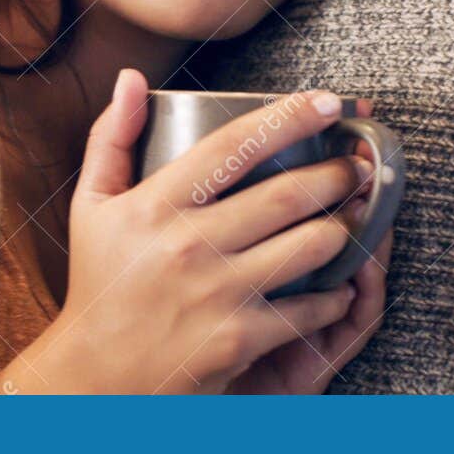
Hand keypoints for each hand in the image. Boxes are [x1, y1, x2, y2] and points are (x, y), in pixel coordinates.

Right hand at [0, 70, 374, 393]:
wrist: (94, 376)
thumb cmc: (101, 282)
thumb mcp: (93, 206)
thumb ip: (112, 137)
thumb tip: (131, 77)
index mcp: (154, 204)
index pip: (233, 145)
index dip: (290, 117)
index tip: (328, 101)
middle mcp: (187, 244)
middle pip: (286, 195)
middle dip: (338, 174)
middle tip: (360, 165)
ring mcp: (216, 292)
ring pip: (309, 247)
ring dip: (346, 229)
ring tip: (357, 217)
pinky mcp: (238, 337)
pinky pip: (308, 307)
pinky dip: (334, 296)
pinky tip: (341, 285)